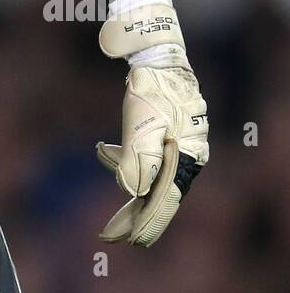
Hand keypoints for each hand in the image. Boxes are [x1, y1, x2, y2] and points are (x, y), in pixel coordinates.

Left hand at [96, 0, 207, 246]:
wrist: (153, 50)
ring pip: (151, 175)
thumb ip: (139, 160)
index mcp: (188, 156)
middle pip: (159, 192)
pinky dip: (124, 158)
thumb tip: (133, 192)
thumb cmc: (150, 87)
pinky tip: (104, 151)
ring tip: (111, 205)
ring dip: (129, 188)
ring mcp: (175, 141)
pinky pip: (144, 155)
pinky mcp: (162, 129)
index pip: (165, 199)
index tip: (130, 242)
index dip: (147, 222)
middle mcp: (186, 153)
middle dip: (136, 216)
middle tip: (116, 239)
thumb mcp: (142, 124)